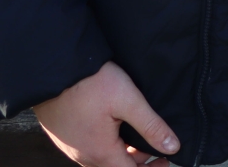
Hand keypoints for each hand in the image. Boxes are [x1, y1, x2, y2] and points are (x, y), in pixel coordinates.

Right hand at [35, 62, 178, 164]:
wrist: (54, 70)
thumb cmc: (91, 84)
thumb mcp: (128, 101)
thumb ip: (151, 126)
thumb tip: (173, 148)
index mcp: (100, 153)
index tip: (165, 160)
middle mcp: (82, 155)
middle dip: (137, 161)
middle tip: (155, 148)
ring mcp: (70, 146)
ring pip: (101, 159)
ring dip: (121, 154)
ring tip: (137, 139)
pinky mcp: (63, 135)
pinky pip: (87, 149)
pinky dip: (106, 146)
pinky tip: (114, 131)